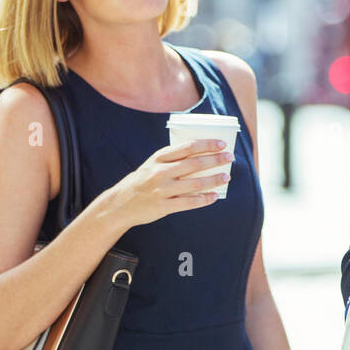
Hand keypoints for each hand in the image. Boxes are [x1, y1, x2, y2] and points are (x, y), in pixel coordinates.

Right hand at [103, 138, 232, 227]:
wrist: (119, 204)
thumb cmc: (141, 182)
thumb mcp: (152, 165)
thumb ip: (172, 160)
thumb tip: (202, 155)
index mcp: (158, 158)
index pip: (187, 147)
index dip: (206, 144)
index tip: (221, 143)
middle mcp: (160, 172)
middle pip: (194, 163)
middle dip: (215, 159)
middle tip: (230, 157)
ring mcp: (162, 190)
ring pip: (194, 184)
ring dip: (214, 179)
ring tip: (227, 176)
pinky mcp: (163, 206)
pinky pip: (189, 202)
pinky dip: (204, 199)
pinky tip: (214, 196)